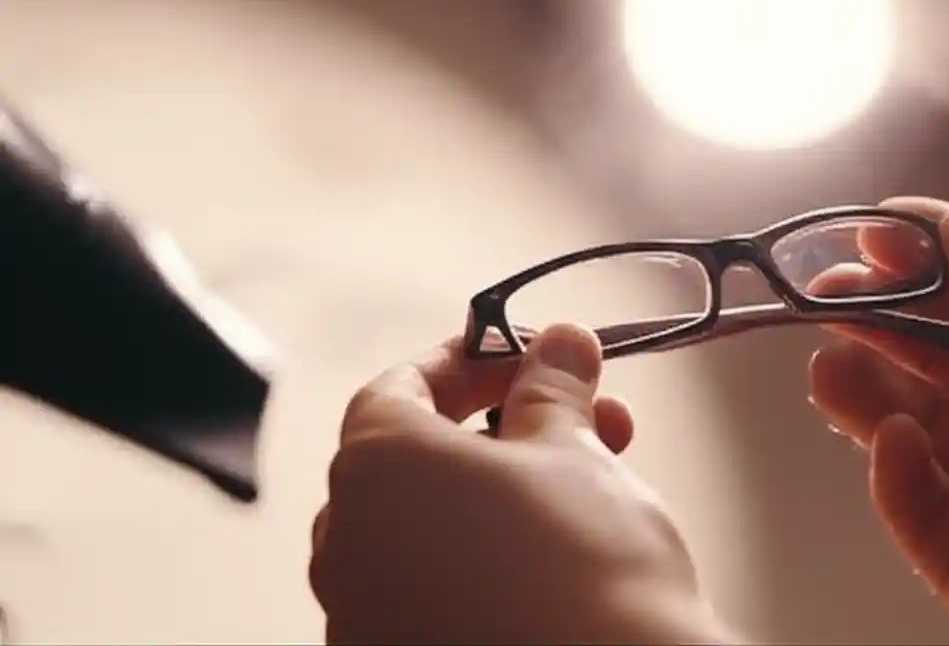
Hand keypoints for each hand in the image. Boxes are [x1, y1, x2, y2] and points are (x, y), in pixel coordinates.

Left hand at [309, 325, 727, 643]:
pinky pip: (429, 593)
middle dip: (503, 430)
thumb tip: (557, 346)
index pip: (400, 387)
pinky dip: (480, 562)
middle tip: (577, 419)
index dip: (468, 362)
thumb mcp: (575, 450)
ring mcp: (361, 616)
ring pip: (426, 530)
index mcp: (375, 468)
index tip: (523, 356)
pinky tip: (548, 562)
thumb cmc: (586, 568)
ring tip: (585, 488)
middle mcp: (347, 544)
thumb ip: (553, 387)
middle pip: (416, 459)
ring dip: (498, 495)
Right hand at [809, 197, 948, 642]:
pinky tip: (893, 447)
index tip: (874, 227)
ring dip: (868, 390)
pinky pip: (914, 500)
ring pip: (913, 419)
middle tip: (827, 295)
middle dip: (884, 315)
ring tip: (830, 369)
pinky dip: (894, 472)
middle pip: (942, 345)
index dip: (937, 249)